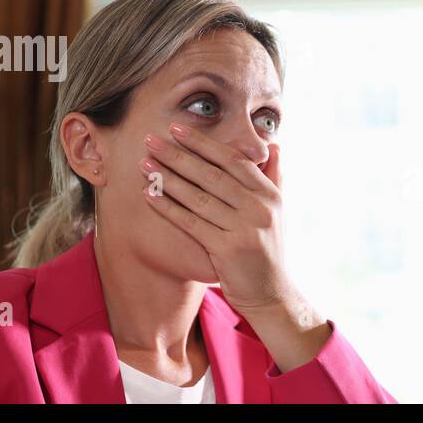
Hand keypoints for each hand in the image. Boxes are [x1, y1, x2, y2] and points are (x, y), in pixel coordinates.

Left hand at [140, 123, 298, 316]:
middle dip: (178, 156)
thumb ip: (274, 177)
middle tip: (150, 141)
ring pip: (199, 198)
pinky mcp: (228, 250)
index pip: (234, 160)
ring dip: (168, 178)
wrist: (271, 293)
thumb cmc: (267, 250)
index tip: (177, 129)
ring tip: (145, 165)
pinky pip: (191, 223)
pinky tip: (149, 195)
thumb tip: (274, 145)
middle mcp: (260, 208)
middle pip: (212, 175)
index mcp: (270, 194)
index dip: (204, 143)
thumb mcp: (278, 211)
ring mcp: (245, 229)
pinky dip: (168, 208)